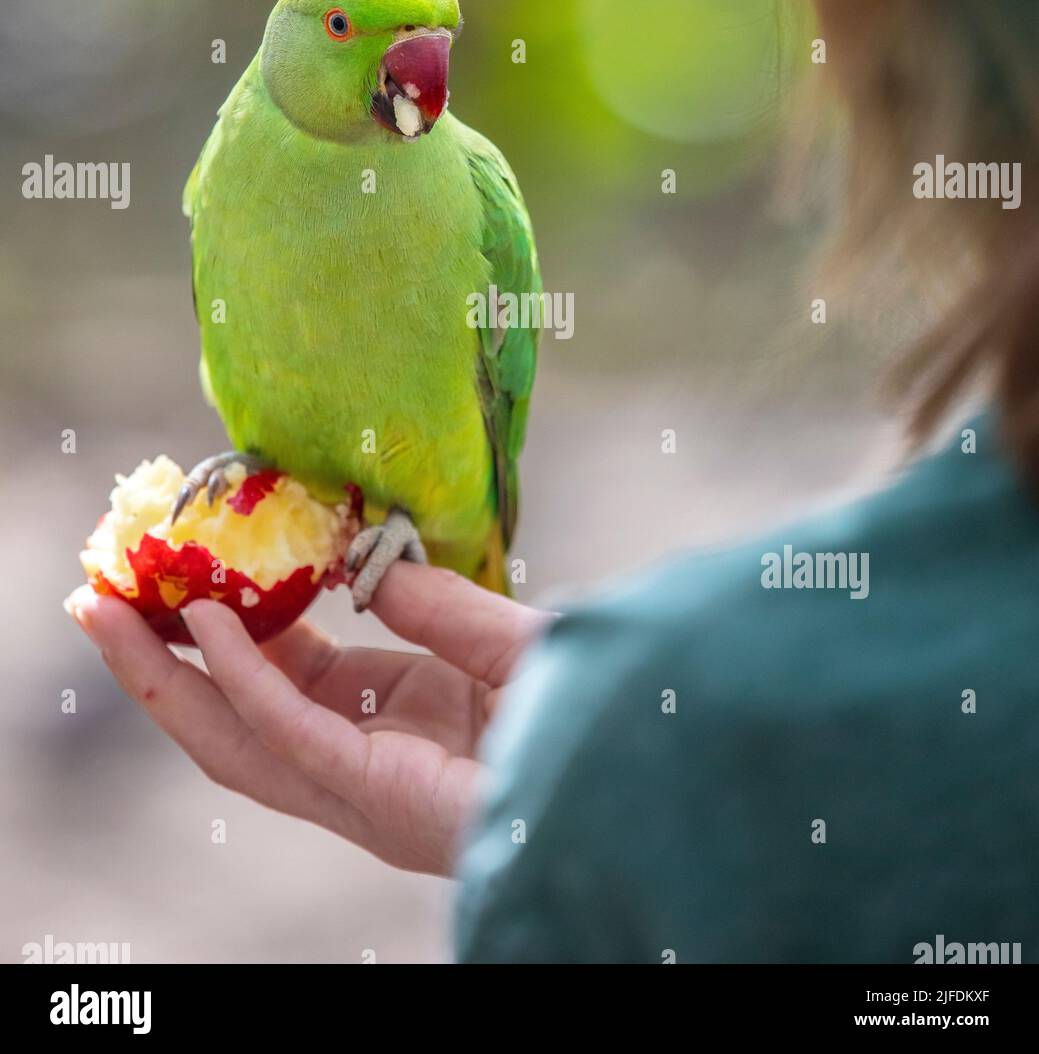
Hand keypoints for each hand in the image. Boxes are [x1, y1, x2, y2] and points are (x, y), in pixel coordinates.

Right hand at [66, 566, 551, 874]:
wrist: (644, 765)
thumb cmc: (591, 713)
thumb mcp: (502, 640)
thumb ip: (438, 606)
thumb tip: (367, 566)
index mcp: (382, 730)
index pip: (278, 684)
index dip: (222, 634)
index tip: (184, 575)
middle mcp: (358, 768)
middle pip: (232, 720)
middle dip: (160, 664)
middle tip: (102, 598)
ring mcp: (361, 790)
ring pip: (234, 738)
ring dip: (165, 677)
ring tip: (107, 611)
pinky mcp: (376, 792)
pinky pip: (290, 733)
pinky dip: (242, 677)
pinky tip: (208, 622)